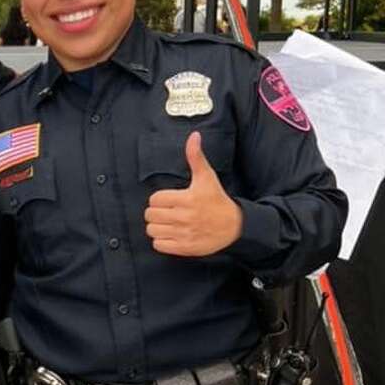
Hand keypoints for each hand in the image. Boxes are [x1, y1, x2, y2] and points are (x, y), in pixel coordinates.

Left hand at [144, 131, 242, 256]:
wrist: (234, 226)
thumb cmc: (217, 199)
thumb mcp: (207, 177)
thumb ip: (196, 157)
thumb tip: (194, 136)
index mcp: (187, 199)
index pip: (154, 199)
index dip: (159, 199)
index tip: (168, 200)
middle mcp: (184, 217)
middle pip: (150, 215)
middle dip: (156, 212)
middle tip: (167, 211)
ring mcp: (184, 234)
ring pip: (152, 230)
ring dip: (157, 226)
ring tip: (167, 222)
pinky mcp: (185, 248)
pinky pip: (159, 245)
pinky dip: (161, 240)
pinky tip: (170, 234)